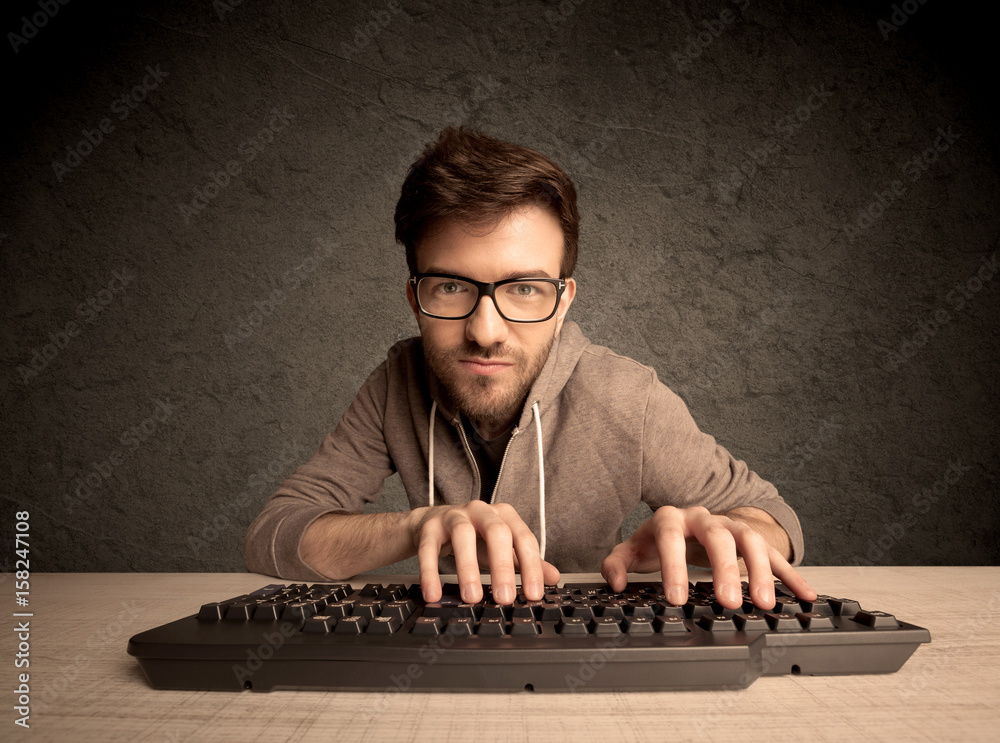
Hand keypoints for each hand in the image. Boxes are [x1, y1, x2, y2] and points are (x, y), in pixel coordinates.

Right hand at [409, 501, 559, 604]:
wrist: (432, 524)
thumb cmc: (474, 538)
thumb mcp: (502, 549)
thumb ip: (525, 562)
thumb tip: (554, 578)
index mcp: (504, 515)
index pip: (524, 538)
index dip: (531, 567)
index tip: (534, 595)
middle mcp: (481, 510)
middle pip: (496, 532)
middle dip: (502, 566)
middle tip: (504, 598)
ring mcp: (454, 516)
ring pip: (462, 536)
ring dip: (468, 569)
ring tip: (472, 598)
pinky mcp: (429, 527)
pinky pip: (429, 548)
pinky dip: (430, 572)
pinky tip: (434, 594)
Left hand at [600, 506, 816, 609]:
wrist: (689, 520)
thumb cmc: (659, 540)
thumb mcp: (634, 549)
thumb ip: (617, 563)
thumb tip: (614, 583)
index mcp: (671, 519)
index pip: (670, 537)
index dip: (673, 567)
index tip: (677, 598)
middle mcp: (703, 518)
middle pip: (717, 537)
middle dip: (725, 570)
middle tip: (729, 602)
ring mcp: (731, 525)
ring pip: (750, 541)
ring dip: (760, 572)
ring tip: (766, 604)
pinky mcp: (752, 539)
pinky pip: (775, 554)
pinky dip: (791, 574)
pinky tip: (805, 595)